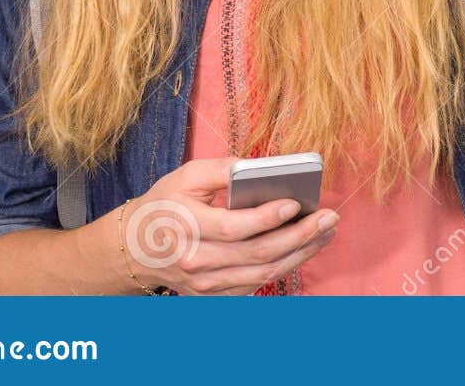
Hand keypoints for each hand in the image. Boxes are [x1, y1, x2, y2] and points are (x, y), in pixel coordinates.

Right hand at [119, 157, 337, 294]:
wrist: (135, 249)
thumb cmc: (165, 205)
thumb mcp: (186, 176)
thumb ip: (222, 169)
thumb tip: (263, 167)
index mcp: (186, 228)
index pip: (234, 228)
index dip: (267, 218)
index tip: (296, 202)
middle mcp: (196, 263)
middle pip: (257, 254)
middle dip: (299, 236)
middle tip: (329, 217)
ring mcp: (205, 285)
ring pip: (263, 273)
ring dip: (301, 253)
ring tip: (326, 231)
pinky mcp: (214, 296)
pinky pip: (257, 284)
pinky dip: (285, 266)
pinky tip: (306, 247)